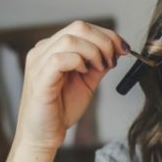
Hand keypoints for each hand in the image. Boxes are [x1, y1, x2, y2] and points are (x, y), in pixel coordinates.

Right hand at [13, 20, 128, 153]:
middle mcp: (43, 51)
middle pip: (78, 27)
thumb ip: (99, 63)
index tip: (123, 48)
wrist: (45, 134)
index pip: (82, 27)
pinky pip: (59, 59)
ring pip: (69, 40)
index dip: (107, 34)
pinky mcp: (39, 79)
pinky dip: (78, 62)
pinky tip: (84, 73)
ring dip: (93, 52)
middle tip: (114, 59)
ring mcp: (38, 63)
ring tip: (100, 68)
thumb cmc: (62, 108)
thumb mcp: (88, 81)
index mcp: (53, 48)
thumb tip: (117, 49)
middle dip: (104, 41)